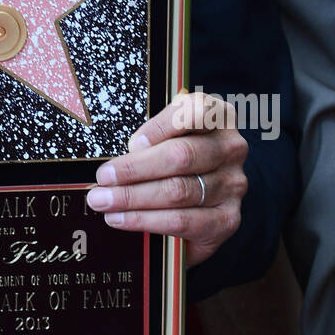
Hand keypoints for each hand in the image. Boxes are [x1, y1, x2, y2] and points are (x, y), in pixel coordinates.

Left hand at [85, 90, 247, 266]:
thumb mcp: (167, 134)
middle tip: (103, 178)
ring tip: (103, 200)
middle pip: (181, 156)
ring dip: (133, 198)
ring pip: (177, 191)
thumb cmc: (178, 158)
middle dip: (134, 169)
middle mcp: (230, 149)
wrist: (201, 199)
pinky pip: (181, 221)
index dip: (161, 127)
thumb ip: (150, 138)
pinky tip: (121, 218)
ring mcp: (232, 185)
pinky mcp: (226, 219)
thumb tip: (114, 163)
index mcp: (218, 116)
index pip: (195, 112)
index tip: (132, 143)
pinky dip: (145, 220)